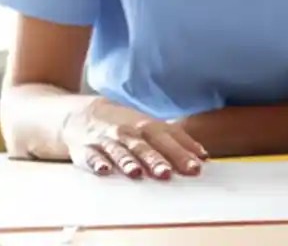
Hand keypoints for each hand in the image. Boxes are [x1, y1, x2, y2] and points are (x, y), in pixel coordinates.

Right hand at [61, 96, 207, 178]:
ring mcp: (107, 140)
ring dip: (128, 161)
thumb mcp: (152, 127)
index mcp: (147, 127)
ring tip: (137, 173)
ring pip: (119, 151)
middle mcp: (129, 132)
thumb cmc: (126, 125)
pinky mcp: (87, 149)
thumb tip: (204, 156)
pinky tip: (104, 170)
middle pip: (145, 146)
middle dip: (156, 159)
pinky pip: (91, 156)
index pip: (168, 139)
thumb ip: (178, 141)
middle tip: (167, 173)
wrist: (83, 114)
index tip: (196, 166)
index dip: (182, 152)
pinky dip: (97, 162)